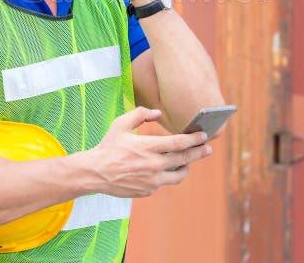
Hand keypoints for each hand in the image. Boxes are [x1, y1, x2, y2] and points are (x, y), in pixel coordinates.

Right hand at [86, 107, 211, 197]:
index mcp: (148, 147)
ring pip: (179, 175)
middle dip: (199, 152)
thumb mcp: (121, 124)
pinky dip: (169, 174)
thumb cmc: (109, 146)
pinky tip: (167, 169)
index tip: (204, 135)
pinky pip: (164, 182)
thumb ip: (140, 115)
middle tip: (208, 148)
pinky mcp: (148, 190)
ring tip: (190, 161)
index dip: (194, 139)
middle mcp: (153, 164)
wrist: (95, 172)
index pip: (179, 143)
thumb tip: (157, 113)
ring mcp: (152, 180)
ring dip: (187, 166)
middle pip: (184, 158)